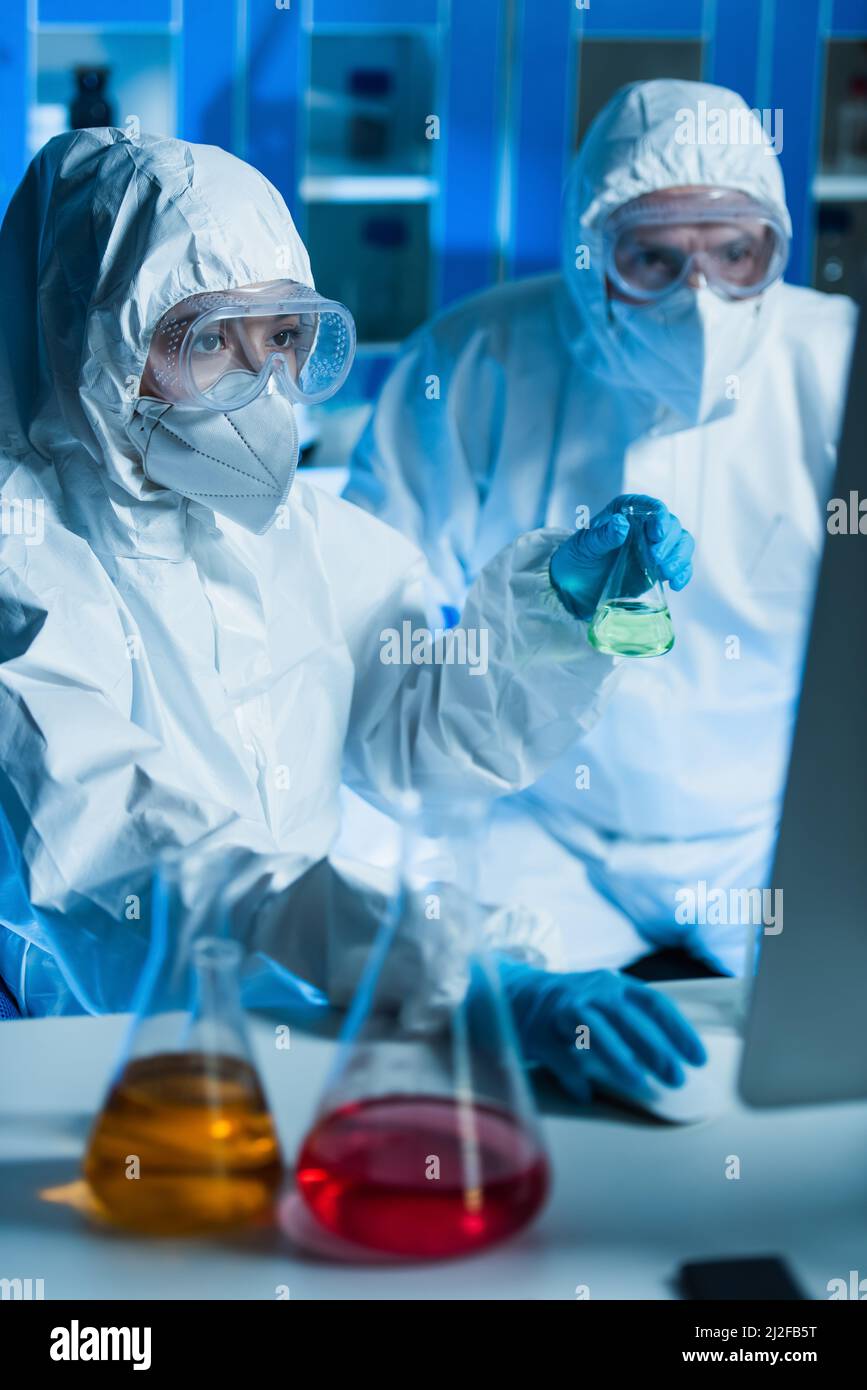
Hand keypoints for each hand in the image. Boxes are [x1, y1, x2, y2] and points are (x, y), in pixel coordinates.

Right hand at [500, 959, 706, 1103]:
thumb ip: (631, 1024)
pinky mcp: (538, 1030)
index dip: (678, 1030)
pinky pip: (558, 1054)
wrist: (513, 990)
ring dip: (618, 1056)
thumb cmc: (569, 1003)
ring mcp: (563, 1008)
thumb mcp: (603, 1001)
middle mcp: (591, 991)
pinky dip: (573, 1075)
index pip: (653, 1003)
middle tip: (675, 1077)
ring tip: (637, 1082)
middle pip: (627, 1017)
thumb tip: (670, 1059)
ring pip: (593, 1029)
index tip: (697, 1058)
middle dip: (654, 1048)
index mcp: (613, 985)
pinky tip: (585, 1093)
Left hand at [550, 493, 694, 618]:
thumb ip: (602, 536)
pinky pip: (681, 567)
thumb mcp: (584, 546)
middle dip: (669, 543)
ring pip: (682, 544)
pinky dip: (683, 574)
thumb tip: (621, 524)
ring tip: (664, 572)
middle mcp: (645, 526)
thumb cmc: (577, 558)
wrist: (574, 587)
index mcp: (627, 511)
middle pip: (672, 526)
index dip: (659, 517)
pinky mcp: (660, 568)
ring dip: (679, 557)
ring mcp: (655, 547)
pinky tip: (675, 584)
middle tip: (655, 559)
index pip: (651, 507)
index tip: (657, 533)